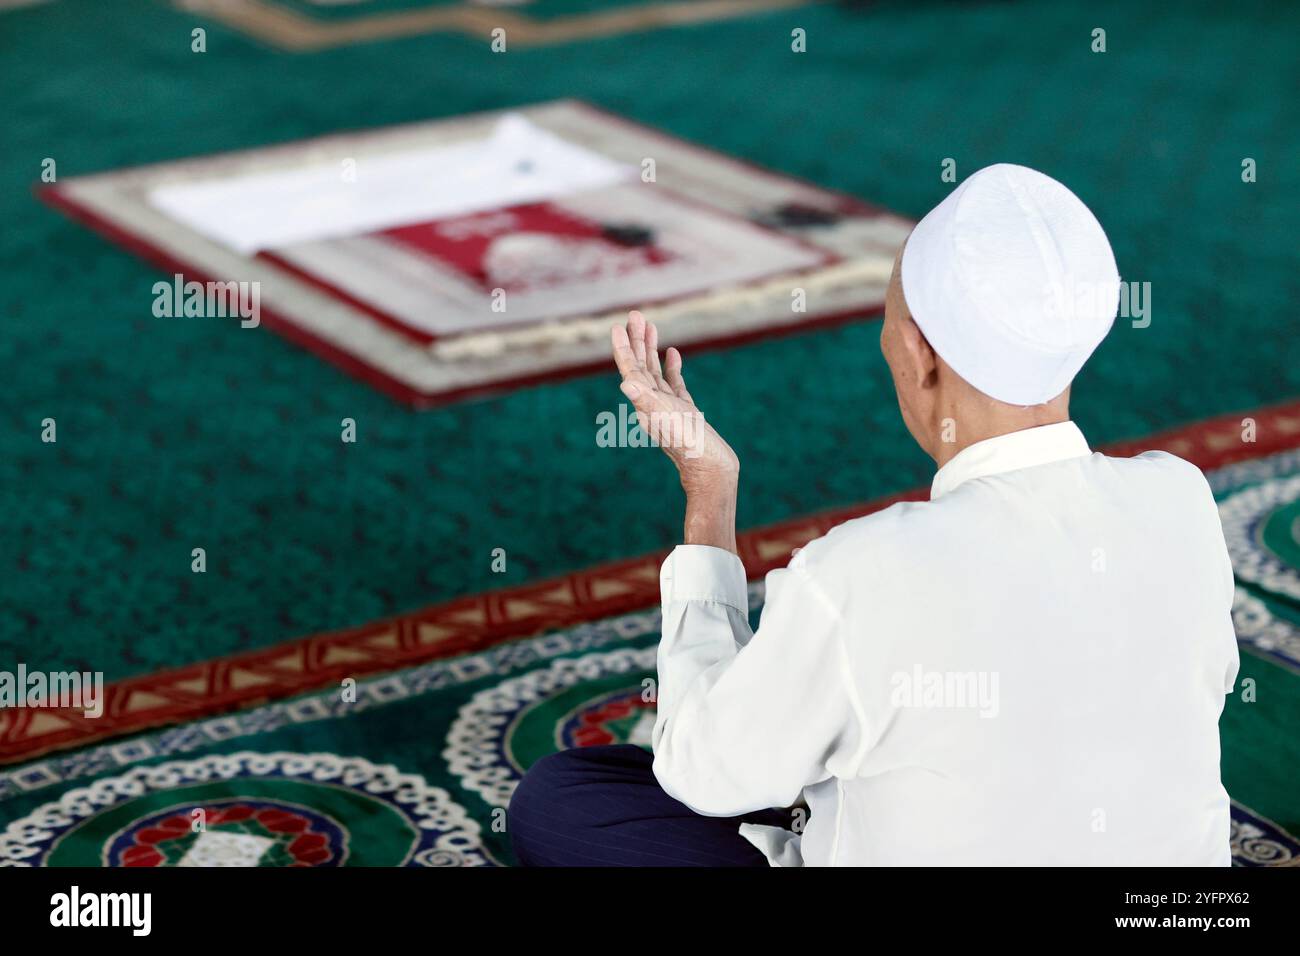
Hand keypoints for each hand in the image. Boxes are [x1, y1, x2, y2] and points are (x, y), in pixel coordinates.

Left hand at [611, 311, 739, 552]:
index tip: (617, 326)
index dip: (623, 347)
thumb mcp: (668, 419)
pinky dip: (671, 367)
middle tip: (635, 314)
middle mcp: (652, 404)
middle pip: (639, 365)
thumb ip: (647, 400)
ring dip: (651, 348)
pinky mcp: (685, 411)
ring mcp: (668, 407)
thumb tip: (626, 384)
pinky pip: (674, 384)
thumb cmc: (689, 445)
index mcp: (645, 403)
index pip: (629, 369)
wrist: (711, 470)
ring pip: (655, 372)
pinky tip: (673, 352)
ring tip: (649, 324)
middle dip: (636, 339)